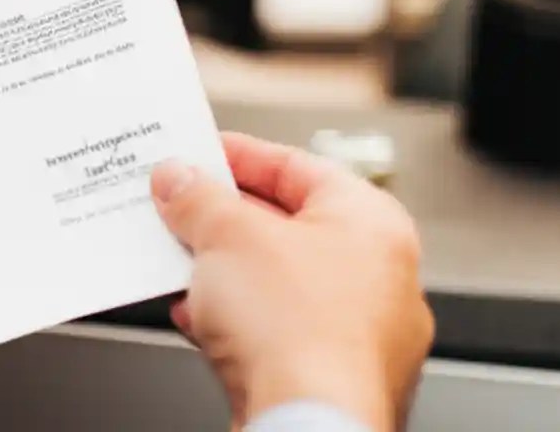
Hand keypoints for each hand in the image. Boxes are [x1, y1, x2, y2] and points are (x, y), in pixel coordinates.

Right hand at [151, 133, 432, 431]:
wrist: (309, 424)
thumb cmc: (300, 332)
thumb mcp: (227, 236)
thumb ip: (197, 198)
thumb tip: (178, 181)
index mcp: (372, 222)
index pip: (296, 166)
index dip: (237, 155)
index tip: (197, 154)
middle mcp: (380, 274)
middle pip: (286, 225)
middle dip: (222, 218)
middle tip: (178, 207)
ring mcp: (363, 331)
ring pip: (279, 282)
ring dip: (223, 272)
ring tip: (180, 263)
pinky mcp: (334, 375)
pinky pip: (278, 331)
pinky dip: (236, 320)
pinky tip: (198, 317)